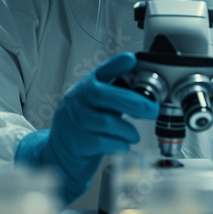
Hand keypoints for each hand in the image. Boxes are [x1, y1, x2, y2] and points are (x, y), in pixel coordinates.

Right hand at [16, 53, 158, 203]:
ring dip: (128, 130)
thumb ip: (115, 97)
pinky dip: (120, 144)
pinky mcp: (77, 143)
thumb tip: (145, 94)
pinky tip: (123, 145)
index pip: (101, 72)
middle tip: (152, 110)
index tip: (130, 60)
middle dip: (134, 101)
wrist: (59, 153)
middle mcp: (77, 101)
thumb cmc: (84, 127)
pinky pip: (104, 142)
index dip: (115, 65)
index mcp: (84, 88)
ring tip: (133, 135)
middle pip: (104, 95)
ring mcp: (74, 122)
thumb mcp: (96, 106)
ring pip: (107, 122)